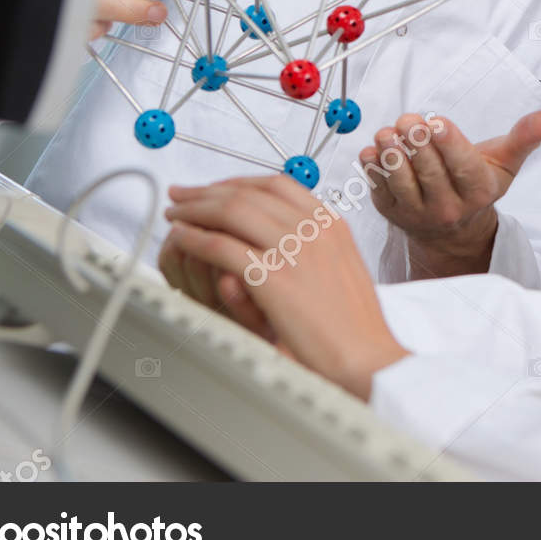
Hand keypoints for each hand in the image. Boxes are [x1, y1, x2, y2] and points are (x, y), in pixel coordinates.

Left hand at [162, 174, 407, 399]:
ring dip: (195, 211)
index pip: (277, 184)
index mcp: (331, 224)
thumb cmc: (354, 326)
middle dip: (207, 191)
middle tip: (182, 196)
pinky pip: (222, 246)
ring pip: (231, 211)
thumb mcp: (341, 269)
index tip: (215, 189)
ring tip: (174, 217)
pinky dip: (195, 239)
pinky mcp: (273, 277)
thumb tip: (278, 239)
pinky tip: (180, 240)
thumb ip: (313, 247)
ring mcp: (295, 249)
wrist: (366, 357)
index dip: (238, 182)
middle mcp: (314, 229)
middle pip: (249, 193)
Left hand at [362, 111, 540, 278]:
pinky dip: (372, 171)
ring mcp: (418, 212)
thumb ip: (525, 137)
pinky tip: (372, 151)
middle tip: (408, 120)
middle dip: (417, 143)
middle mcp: (449, 207)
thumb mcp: (505, 162)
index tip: (436, 122)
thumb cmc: (477, 185)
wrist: (453, 230)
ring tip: (386, 133)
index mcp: (478, 191)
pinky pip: (379, 190)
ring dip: (391, 156)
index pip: (463, 167)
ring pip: (401, 183)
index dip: (448, 144)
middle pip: (430, 173)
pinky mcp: (392, 213)